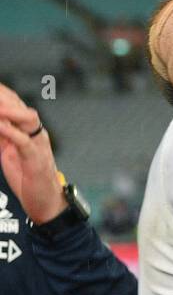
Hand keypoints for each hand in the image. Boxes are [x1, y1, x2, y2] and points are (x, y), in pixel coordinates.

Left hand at [0, 84, 64, 223]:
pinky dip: (11, 132)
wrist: (46, 201)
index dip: (4, 93)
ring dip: (9, 110)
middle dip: (4, 97)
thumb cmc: (28, 177)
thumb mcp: (9, 153)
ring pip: (28, 119)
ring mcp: (39, 145)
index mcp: (30, 131)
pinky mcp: (36, 160)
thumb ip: (3, 137)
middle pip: (21, 107)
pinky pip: (24, 142)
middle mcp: (37, 134)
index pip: (16, 105)